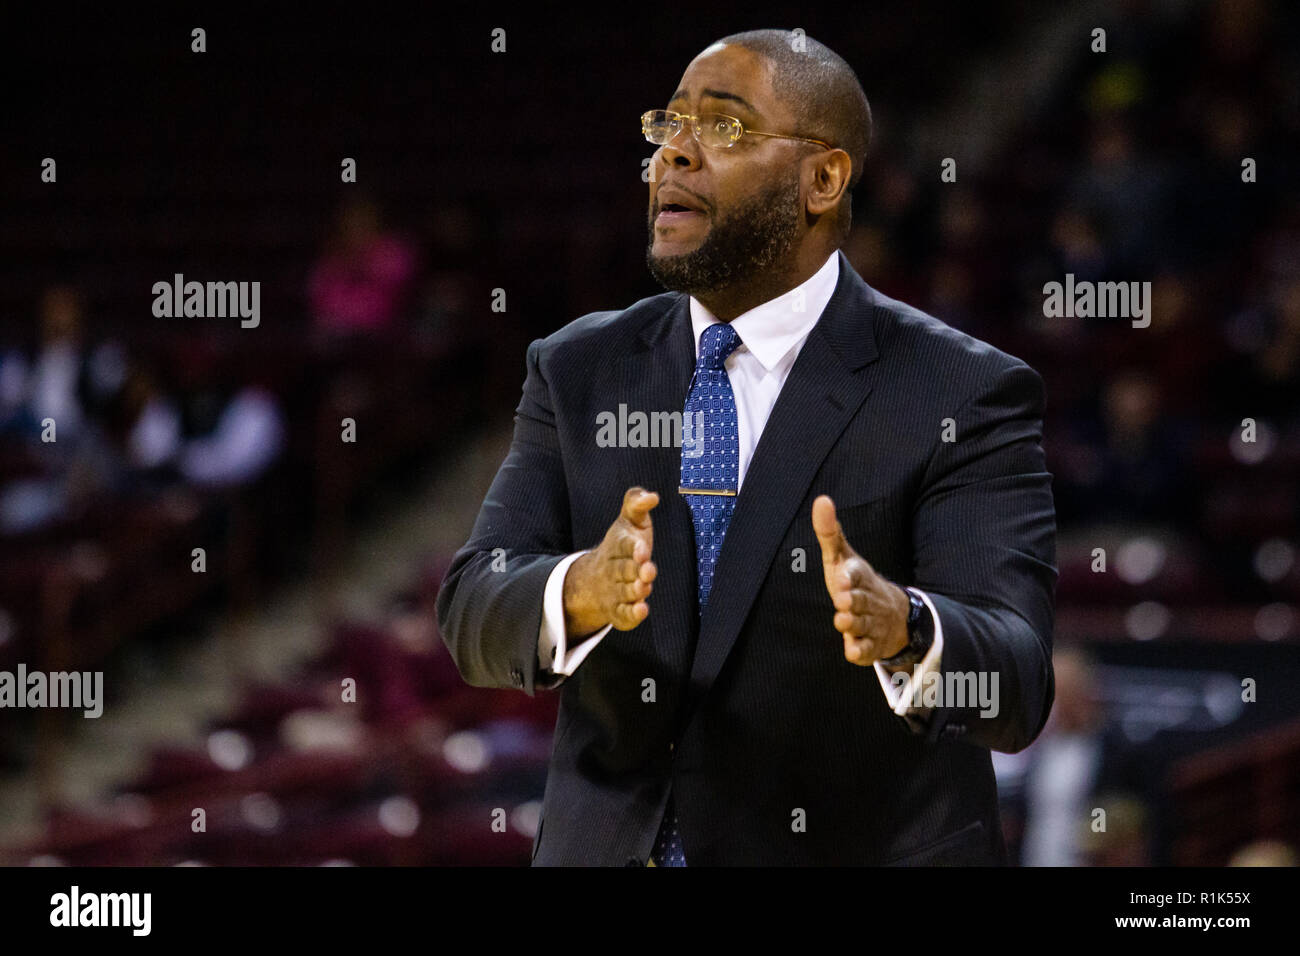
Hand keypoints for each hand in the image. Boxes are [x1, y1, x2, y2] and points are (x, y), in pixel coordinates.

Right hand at [562, 487, 659, 636]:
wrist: (600, 578)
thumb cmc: (625, 545)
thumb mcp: (630, 520)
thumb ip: (637, 503)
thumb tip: (652, 496)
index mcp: (617, 545)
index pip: (623, 546)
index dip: (633, 548)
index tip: (643, 549)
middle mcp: (613, 569)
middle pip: (622, 570)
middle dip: (635, 571)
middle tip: (647, 570)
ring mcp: (614, 591)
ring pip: (623, 593)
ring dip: (634, 591)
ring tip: (644, 588)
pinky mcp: (618, 611)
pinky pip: (622, 615)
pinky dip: (632, 614)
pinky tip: (642, 610)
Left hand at [812, 495, 910, 666]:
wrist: (891, 616)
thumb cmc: (855, 582)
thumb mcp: (842, 557)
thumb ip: (830, 532)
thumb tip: (822, 500)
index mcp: (860, 577)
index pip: (856, 574)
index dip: (850, 575)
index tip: (842, 575)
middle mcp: (867, 600)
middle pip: (860, 601)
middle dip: (853, 600)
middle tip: (842, 600)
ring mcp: (870, 624)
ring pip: (862, 625)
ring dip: (853, 624)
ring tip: (842, 620)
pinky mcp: (869, 646)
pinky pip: (865, 651)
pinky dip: (860, 652)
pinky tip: (852, 650)